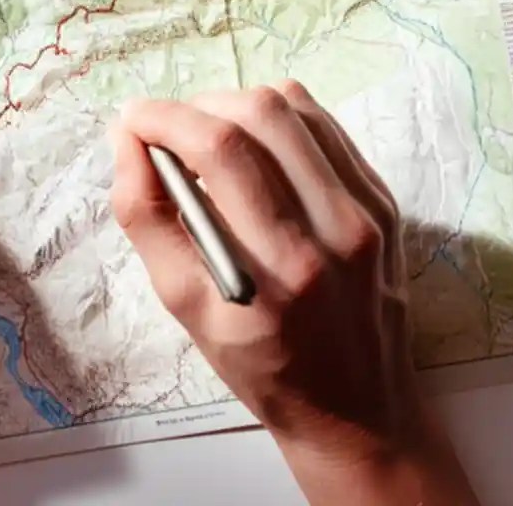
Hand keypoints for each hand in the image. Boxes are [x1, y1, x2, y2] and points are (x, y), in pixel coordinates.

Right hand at [111, 81, 478, 504]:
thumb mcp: (187, 310)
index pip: (218, 150)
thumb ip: (149, 221)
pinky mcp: (384, 201)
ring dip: (236, 106)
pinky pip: (326, 127)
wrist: (356, 407)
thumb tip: (127, 144)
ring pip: (295, 108)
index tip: (131, 121)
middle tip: (167, 134)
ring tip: (208, 139)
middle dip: (196, 107)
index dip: (164, 119)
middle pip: (259, 115)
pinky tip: (255, 148)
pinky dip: (279, 120)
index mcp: (277, 268)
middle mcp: (333, 230)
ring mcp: (369, 211)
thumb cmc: (262, 367)